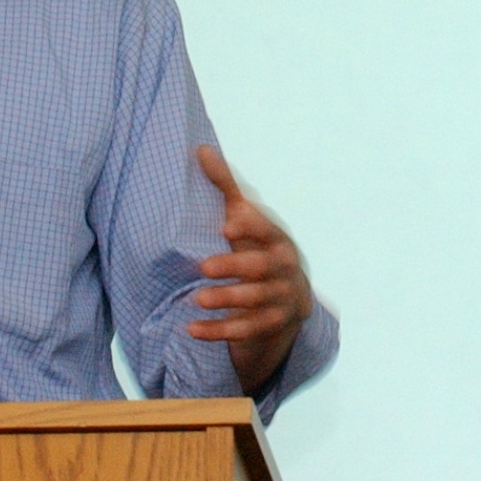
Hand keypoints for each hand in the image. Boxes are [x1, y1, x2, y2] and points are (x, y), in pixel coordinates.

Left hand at [189, 145, 314, 393]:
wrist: (288, 304)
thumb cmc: (258, 252)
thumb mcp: (246, 222)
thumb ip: (225, 189)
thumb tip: (201, 149)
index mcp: (276, 240)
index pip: (266, 231)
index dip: (249, 228)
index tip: (227, 226)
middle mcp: (283, 269)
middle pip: (260, 268)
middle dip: (234, 267)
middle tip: (203, 268)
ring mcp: (280, 300)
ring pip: (255, 302)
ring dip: (226, 301)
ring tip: (196, 300)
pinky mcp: (270, 326)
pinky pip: (246, 331)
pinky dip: (219, 331)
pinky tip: (192, 329)